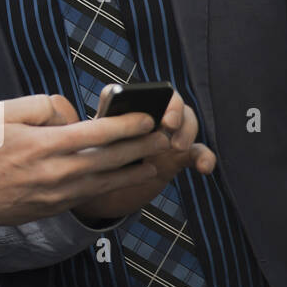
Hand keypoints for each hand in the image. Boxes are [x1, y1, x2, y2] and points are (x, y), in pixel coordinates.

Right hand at [0, 94, 168, 225]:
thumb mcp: (1, 113)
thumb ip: (40, 106)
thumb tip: (70, 114)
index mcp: (44, 145)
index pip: (96, 133)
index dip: (125, 124)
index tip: (145, 117)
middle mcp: (57, 171)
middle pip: (110, 158)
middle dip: (141, 146)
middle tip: (164, 135)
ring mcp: (60, 192)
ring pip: (108, 180)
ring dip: (135, 168)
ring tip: (156, 158)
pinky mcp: (59, 205)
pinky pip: (95, 193)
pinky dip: (117, 184)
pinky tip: (129, 176)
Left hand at [71, 87, 216, 221]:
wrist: (102, 194)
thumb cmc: (93, 165)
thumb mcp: (88, 147)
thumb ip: (92, 128)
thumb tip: (80, 115)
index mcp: (125, 107)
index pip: (144, 92)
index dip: (155, 97)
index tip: (158, 117)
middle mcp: (148, 116)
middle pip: (172, 102)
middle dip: (175, 111)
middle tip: (169, 126)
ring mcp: (165, 134)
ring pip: (188, 122)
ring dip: (188, 131)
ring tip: (177, 148)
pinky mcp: (178, 156)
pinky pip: (199, 152)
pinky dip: (206, 157)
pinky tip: (205, 169)